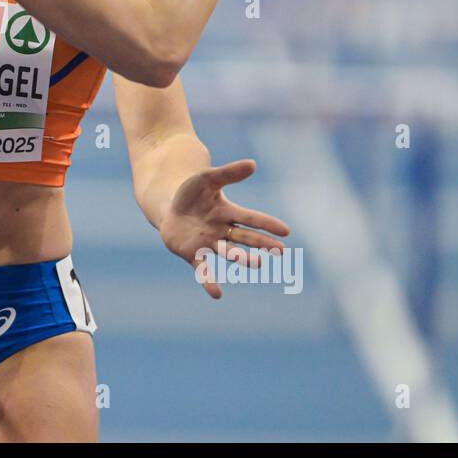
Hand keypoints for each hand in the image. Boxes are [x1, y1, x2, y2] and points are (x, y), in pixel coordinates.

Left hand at [152, 158, 289, 298]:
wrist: (170, 208)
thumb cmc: (192, 193)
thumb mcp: (208, 178)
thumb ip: (229, 173)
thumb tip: (253, 163)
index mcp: (228, 212)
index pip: (251, 218)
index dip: (267, 223)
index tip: (286, 231)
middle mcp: (222, 230)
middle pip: (245, 237)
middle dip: (262, 243)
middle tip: (280, 251)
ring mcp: (208, 243)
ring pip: (229, 252)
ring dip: (242, 258)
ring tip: (258, 264)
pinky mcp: (193, 253)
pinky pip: (203, 269)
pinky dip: (209, 281)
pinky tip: (217, 294)